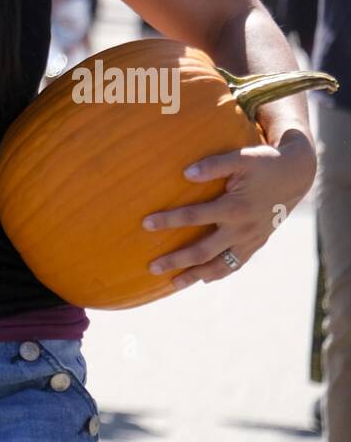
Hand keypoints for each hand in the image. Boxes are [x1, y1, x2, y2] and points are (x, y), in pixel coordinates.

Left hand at [140, 135, 316, 290]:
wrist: (295, 176)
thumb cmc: (263, 164)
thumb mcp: (241, 158)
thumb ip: (214, 165)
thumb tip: (186, 173)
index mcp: (234, 208)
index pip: (194, 216)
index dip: (169, 220)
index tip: (145, 224)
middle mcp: (242, 229)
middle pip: (203, 251)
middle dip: (177, 260)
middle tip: (151, 267)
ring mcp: (250, 240)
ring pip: (220, 266)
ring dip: (195, 276)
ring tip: (173, 284)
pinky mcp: (256, 244)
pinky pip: (235, 264)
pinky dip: (219, 273)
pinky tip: (203, 279)